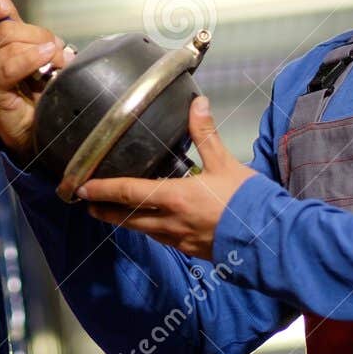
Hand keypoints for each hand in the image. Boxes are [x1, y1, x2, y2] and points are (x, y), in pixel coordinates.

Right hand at [0, 0, 70, 160]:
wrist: (34, 120)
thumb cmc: (28, 82)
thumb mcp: (21, 42)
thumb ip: (7, 17)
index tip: (5, 7)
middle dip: (33, 32)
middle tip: (50, 44)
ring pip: (9, 42)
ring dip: (41, 48)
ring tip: (55, 60)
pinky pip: (11, 65)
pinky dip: (33, 59)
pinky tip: (49, 59)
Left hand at [78, 97, 256, 258]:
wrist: (270, 240)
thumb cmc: (248, 202)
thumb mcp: (226, 163)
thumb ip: (206, 134)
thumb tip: (197, 104)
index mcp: (175, 198)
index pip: (129, 193)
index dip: (103, 190)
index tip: (82, 188)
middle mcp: (170, 222)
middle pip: (127, 218)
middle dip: (105, 211)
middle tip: (88, 205)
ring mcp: (180, 239)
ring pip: (143, 231)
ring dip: (124, 222)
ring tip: (111, 214)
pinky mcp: (191, 250)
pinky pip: (162, 240)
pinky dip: (149, 231)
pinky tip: (151, 226)